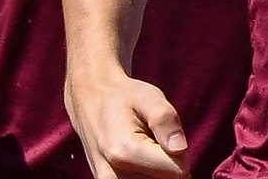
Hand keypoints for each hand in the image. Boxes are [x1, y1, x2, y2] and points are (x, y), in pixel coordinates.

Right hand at [67, 72, 187, 178]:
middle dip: (167, 163)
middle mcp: (112, 176)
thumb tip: (179, 148)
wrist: (87, 101)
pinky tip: (134, 159)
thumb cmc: (123, 98)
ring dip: (156, 170)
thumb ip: (164, 118)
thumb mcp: (147, 97)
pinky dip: (146, 173)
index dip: (179, 153)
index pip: (180, 171)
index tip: (159, 135)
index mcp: (124, 152)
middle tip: (149, 141)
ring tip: (139, 149)